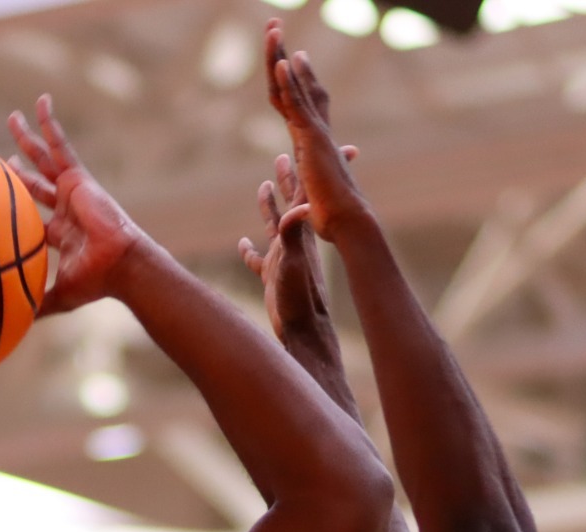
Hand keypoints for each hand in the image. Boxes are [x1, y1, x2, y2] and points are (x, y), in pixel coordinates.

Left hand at [8, 95, 144, 315]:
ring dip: (28, 140)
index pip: (35, 217)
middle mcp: (66, 208)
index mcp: (62, 233)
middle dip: (20, 169)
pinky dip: (50, 124)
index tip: (1, 198)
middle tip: (3, 156)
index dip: (19, 208)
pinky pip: (61, 145)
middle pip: (36, 183)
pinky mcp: (80, 178)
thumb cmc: (96, 283)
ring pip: (44, 160)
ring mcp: (73, 191)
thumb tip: (13, 326)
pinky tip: (39, 103)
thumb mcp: (60, 296)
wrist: (121, 266)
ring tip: (13, 119)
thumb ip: (37, 305)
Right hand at [238, 152, 347, 342]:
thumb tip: (300, 207)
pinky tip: (242, 244)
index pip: (309, 193)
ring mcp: (282, 257)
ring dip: (268, 206)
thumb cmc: (300, 298)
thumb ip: (293, 234)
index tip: (343, 148)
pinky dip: (249, 250)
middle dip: (289, 178)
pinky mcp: (271, 277)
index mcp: (301, 232)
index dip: (319, 171)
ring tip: (264, 185)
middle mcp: (294, 240)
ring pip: (273, 224)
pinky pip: (257, 258)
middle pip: (290, 201)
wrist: (302, 330)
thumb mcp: (293, 262)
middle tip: (286, 154)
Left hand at [263, 20, 365, 239]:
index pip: (301, 103)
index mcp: (314, 140)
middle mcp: (315, 130)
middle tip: (274, 26)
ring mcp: (314, 132)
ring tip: (273, 29)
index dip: (296, 80)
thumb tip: (311, 206)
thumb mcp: (313, 199)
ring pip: (294, 88)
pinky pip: (297, 106)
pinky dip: (291, 84)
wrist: (347, 220)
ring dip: (283, 57)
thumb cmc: (333, 215)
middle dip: (284, 55)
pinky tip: (283, 63)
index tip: (291, 57)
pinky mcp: (312, 140)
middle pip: (297, 85)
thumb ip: (307, 196)